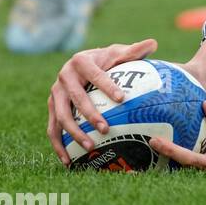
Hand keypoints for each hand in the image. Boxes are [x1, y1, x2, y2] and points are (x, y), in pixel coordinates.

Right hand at [48, 38, 157, 166]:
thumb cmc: (108, 60)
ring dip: (74, 133)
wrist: (85, 64)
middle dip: (90, 114)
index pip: (95, 75)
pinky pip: (52, 129)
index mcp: (80, 61)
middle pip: (75, 98)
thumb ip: (134, 51)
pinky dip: (59, 145)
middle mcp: (63, 77)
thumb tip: (153, 43)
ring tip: (90, 147)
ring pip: (61, 117)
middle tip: (106, 129)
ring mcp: (55, 94)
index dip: (107, 86)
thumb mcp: (120, 53)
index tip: (123, 99)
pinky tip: (68, 161)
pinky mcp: (53, 108)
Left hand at [150, 100, 205, 172]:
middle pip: (175, 165)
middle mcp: (200, 170)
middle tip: (142, 141)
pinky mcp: (198, 169)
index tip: (154, 141)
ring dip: (162, 157)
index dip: (169, 149)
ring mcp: (198, 172)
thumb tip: (205, 103)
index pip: (185, 157)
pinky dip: (172, 154)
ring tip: (145, 143)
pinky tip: (162, 144)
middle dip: (158, 156)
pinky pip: (183, 162)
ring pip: (177, 166)